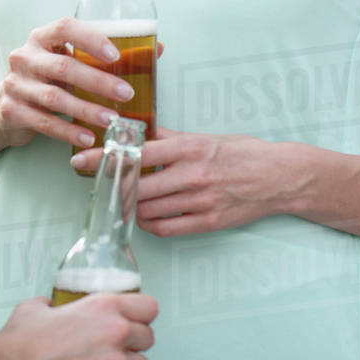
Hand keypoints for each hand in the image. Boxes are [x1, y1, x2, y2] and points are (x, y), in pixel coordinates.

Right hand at [0, 17, 138, 151]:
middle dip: (98, 81)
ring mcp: (16, 84)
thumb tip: (156, 49)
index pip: (65, 28)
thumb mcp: (69, 60)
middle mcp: (25, 56)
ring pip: (55, 96)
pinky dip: (67, 130)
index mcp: (42, 37)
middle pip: (63, 66)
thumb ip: (106, 56)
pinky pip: (43, 121)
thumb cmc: (47, 77)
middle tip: (127, 94)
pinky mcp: (11, 110)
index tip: (115, 55)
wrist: (3, 103)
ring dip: (86, 109)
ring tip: (111, 120)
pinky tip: (87, 137)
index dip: (91, 39)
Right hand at [0, 291, 157, 359]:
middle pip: (148, 338)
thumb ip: (52, 304)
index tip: (133, 322)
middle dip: (134, 344)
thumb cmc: (20, 340)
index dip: (141, 316)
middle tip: (116, 350)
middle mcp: (116, 331)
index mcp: (103, 305)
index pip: (149, 307)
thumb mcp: (37, 307)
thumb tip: (50, 307)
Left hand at [72, 127, 294, 235]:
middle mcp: (192, 174)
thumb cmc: (241, 152)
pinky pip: (167, 228)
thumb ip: (170, 137)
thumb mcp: (204, 136)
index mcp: (188, 148)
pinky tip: (146, 216)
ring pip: (149, 210)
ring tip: (123, 202)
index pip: (136, 153)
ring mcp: (201, 201)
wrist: (278, 177)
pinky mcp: (208, 222)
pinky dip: (150, 224)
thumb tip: (139, 131)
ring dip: (130, 208)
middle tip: (99, 186)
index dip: (104, 158)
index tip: (81, 161)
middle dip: (113, 188)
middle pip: (137, 186)